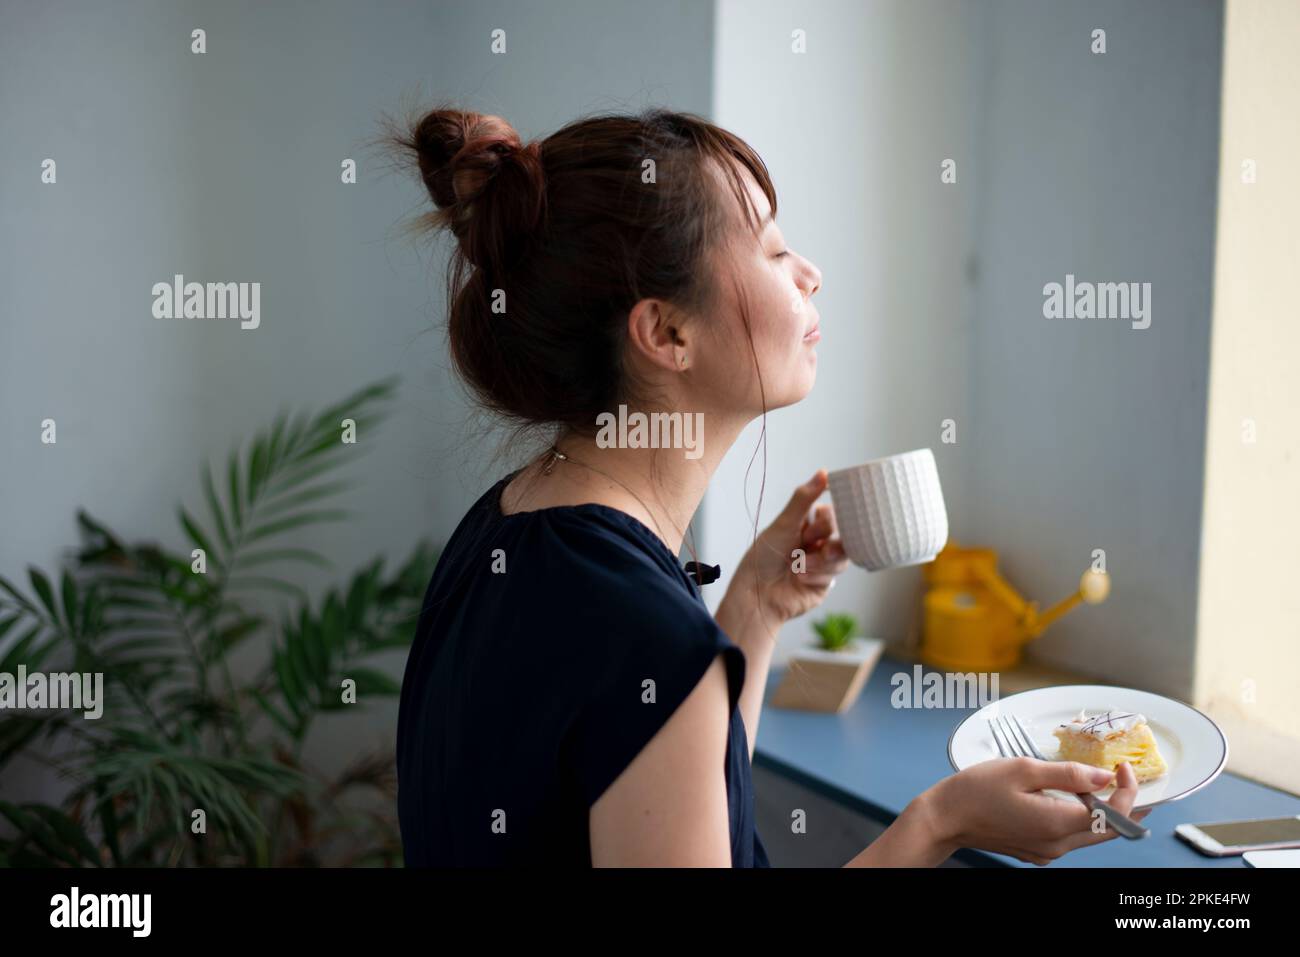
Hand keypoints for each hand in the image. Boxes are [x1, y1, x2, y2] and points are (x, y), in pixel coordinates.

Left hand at [727, 469, 849, 625]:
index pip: (833, 513)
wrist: (758, 594)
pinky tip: (799, 579)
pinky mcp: (826, 582)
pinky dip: (816, 575)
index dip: (827, 518)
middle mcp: (818, 541)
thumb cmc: (764, 557)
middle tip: (811, 544)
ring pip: (842, 554)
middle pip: (843, 533)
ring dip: (820, 560)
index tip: (817, 521)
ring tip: (798, 566)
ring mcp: (824, 562)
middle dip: (826, 539)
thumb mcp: (784, 523)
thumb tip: (824, 471)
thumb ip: (804, 498)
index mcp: (807, 524)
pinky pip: (834, 574)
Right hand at [919, 758, 1151, 865]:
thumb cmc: (976, 790)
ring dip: (1104, 811)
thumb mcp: (1022, 769)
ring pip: (1092, 835)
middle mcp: (1058, 844)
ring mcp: (1048, 851)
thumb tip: (1104, 777)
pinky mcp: (1038, 851)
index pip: (1114, 814)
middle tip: (1129, 780)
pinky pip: (1072, 837)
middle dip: (1127, 806)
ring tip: (1099, 784)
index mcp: (1058, 823)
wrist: (946, 819)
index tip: (1122, 766)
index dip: (1127, 790)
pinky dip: (1082, 818)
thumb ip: (1068, 773)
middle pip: (1111, 831)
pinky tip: (1071, 798)